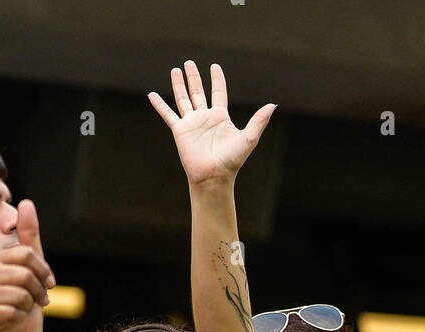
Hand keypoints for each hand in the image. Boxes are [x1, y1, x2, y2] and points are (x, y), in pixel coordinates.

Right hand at [0, 201, 53, 331]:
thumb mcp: (34, 264)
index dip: (43, 270)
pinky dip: (23, 315)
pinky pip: (15, 309)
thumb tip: (26, 202)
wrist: (24, 324)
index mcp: (1, 258)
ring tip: (28, 305)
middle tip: (39, 297)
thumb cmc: (30, 292)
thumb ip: (29, 235)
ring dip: (32, 303)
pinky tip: (17, 315)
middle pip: (26, 275)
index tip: (47, 281)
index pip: (26, 254)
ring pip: (22, 293)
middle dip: (40, 289)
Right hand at [148, 61, 274, 185]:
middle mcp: (205, 118)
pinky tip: (151, 94)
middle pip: (198, 92)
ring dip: (178, 84)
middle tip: (189, 62)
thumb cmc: (232, 160)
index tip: (214, 66)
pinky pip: (167, 114)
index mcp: (221, 117)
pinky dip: (159, 104)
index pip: (218, 93)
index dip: (217, 80)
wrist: (214, 175)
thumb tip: (273, 105)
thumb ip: (259, 120)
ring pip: (183, 98)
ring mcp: (192, 123)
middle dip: (194, 77)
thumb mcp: (249, 138)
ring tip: (175, 69)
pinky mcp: (180, 130)